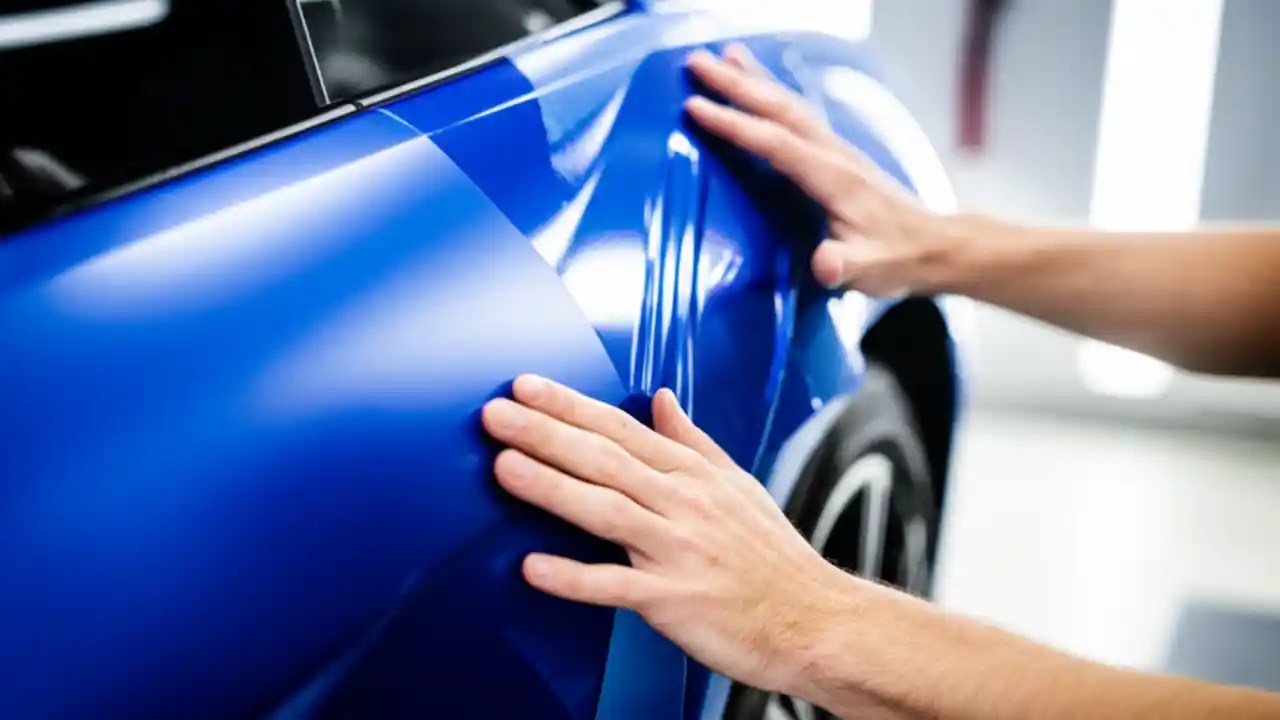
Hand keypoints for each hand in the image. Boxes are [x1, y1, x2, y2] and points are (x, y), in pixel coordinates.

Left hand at [481, 376, 865, 695]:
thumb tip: (663, 400)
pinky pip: (616, 586)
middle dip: (545, 433)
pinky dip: (574, 577)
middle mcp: (683, 504)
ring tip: (504, 467)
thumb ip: (694, 443)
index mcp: (693, 475)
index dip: (569, 406)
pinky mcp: (675, 599)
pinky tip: (534, 567)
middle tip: (496, 414)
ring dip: (551, 487)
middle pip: (604, 460)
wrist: (816, 620)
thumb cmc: (774, 558)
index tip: (526, 387)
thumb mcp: (739, 485)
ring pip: (605, 510)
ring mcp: (678, 551)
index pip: (620, 429)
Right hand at [685, 46, 956, 296]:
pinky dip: (772, 91)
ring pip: (788, 103)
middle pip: (778, 109)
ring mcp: (836, 148)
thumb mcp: (869, 272)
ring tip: (721, 54)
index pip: (776, 144)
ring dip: (752, 79)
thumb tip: (824, 263)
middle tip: (695, 62)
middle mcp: (833, 153)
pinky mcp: (835, 151)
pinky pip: (797, 112)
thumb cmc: (896, 260)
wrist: (933, 245)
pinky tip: (758, 81)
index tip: (696, 108)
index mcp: (833, 179)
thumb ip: (843, 266)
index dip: (736, 125)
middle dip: (735, 85)